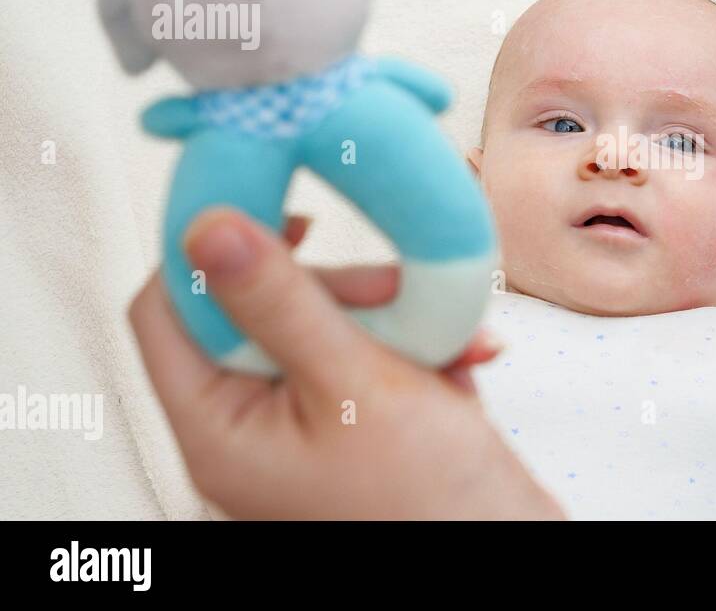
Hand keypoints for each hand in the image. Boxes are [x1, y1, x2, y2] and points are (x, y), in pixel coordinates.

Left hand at [127, 206, 564, 519]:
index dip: (209, 247)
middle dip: (335, 287)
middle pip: (254, 310)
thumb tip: (208, 226)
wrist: (510, 549)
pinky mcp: (350, 423)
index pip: (167, 308)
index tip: (273, 204)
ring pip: (320, 326)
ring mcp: (299, 426)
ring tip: (450, 337)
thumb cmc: (432, 502)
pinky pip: (363, 354)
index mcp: (217, 429)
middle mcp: (246, 428)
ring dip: (390, 315)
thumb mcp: (354, 382)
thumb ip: (280, 300)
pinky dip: (414, 346)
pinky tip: (462, 358)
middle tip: (395, 288)